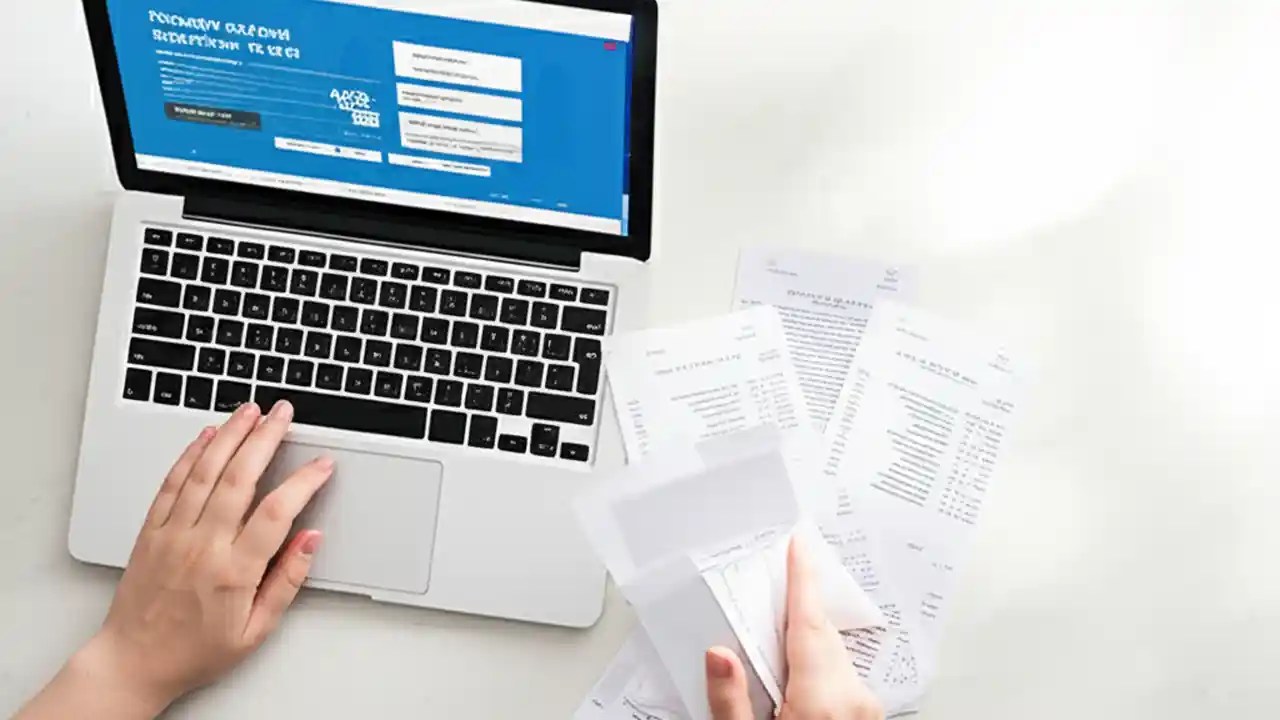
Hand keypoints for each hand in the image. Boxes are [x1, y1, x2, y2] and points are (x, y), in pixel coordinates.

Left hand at [18, 401, 332, 719]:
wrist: (134, 662)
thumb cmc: (195, 651)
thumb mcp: (256, 630)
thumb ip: (287, 581)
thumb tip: (310, 540)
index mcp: (233, 572)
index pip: (276, 513)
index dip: (303, 482)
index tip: (322, 465)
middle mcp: (202, 546)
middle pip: (239, 477)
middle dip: (266, 438)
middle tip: (284, 414)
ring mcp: (173, 534)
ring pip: (204, 471)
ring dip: (230, 435)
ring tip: (250, 411)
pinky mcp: (151, 531)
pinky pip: (171, 483)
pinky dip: (190, 454)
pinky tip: (207, 436)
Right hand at [705, 536, 884, 719]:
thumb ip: (732, 701)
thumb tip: (719, 655)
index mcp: (823, 701)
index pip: (809, 623)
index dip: (802, 579)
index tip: (798, 544)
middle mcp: (853, 699)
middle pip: (821, 635)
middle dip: (797, 607)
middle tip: (773, 580)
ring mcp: (867, 708)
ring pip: (832, 653)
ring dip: (806, 641)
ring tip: (774, 637)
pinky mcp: (868, 715)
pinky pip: (842, 675)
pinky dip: (819, 665)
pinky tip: (796, 672)